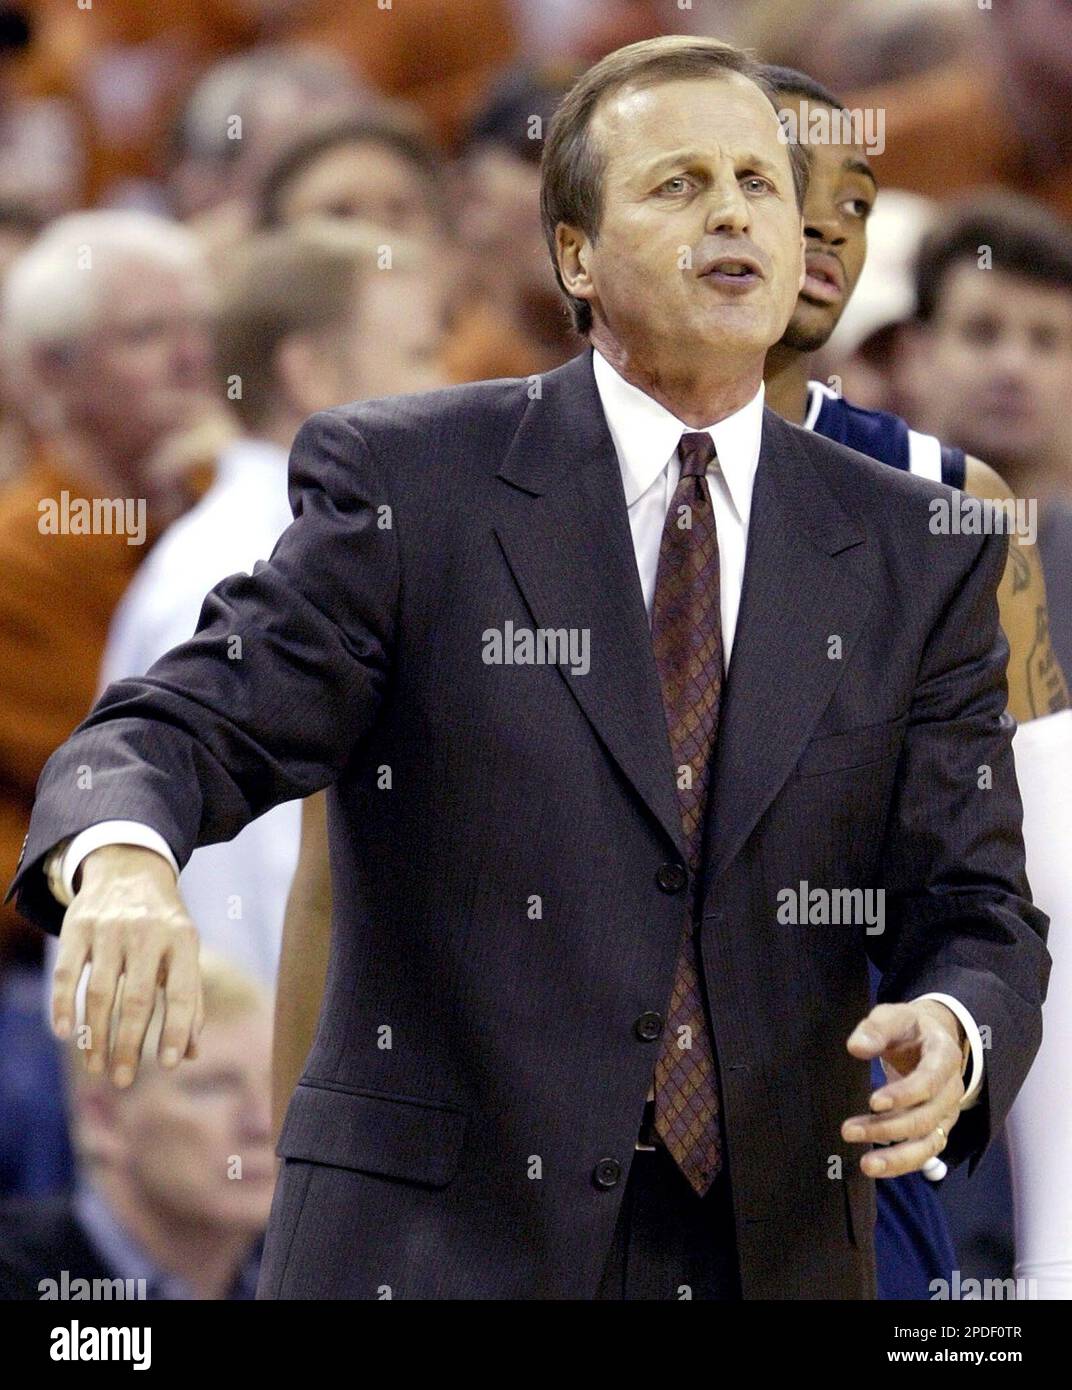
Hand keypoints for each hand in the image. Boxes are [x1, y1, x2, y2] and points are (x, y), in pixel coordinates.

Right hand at [51, 845, 202, 1087]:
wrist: (130, 868)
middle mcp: (147, 933)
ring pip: (99, 993)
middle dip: (129, 1045)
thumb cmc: (164, 924)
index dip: (177, 1030)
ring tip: (96, 1067)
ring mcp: (109, 928)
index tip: (170, 1065)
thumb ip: (190, 999)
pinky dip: (63, 1006)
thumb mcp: (185, 951)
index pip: (182, 992)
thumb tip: (192, 1054)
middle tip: (123, 1080)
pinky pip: (67, 973)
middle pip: (137, 1000)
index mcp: (182, 939)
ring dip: (96, 1036)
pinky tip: (65, 1033)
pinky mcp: (77, 926)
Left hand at [841, 1000, 965, 1177]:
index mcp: (944, 1056)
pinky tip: (875, 1166)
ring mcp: (947, 1113)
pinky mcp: (937, 1128)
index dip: (904, 1094)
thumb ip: (875, 1029)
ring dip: (898, 1157)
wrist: (929, 1038)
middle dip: (889, 1128)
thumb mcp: (893, 1017)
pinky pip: (925, 1152)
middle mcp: (952, 1089)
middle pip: (927, 1117)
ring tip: (866, 1165)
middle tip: (849, 1131)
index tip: (873, 1102)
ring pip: (929, 1143)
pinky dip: (902, 1163)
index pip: (930, 1080)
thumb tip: (855, 1048)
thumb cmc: (907, 1028)